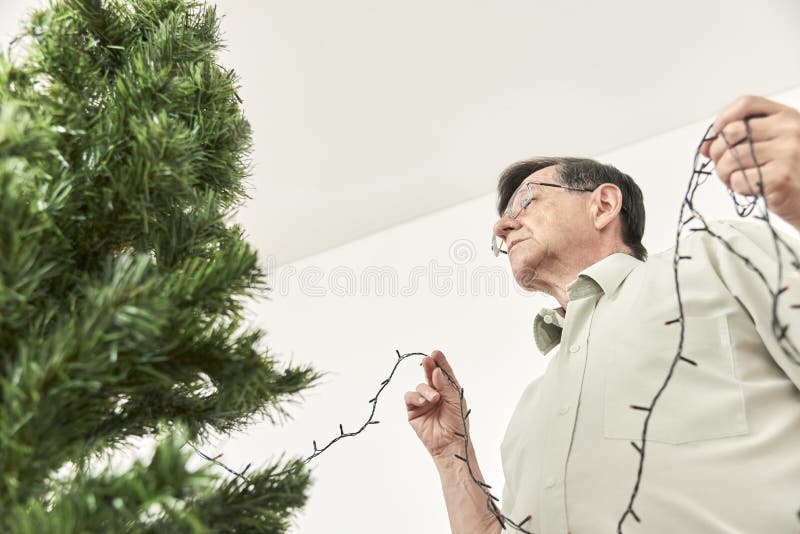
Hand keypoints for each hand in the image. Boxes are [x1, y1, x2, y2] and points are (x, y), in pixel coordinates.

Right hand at [404, 349, 466, 459]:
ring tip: (435, 398)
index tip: (436, 353)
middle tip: (428, 360)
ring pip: (419, 386)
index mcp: (448, 391)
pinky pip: (410, 397)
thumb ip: (446, 385)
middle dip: (429, 367)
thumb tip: (436, 370)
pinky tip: (424, 402)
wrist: (450, 443)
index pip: (443, 373)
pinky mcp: (413, 411)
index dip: (440, 362)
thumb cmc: (457, 423)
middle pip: (429, 376)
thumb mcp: (456, 400)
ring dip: (426, 390)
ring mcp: (423, 402)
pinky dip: (416, 397)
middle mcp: (435, 394)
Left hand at [700, 95, 799, 228]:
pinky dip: (737, 188)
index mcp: (788, 116)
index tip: (715, 136)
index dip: (722, 119)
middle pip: (730, 133)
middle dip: (717, 153)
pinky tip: (752, 189)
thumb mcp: (774, 146)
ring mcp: (787, 152)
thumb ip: (745, 138)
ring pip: (730, 158)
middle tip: (724, 166)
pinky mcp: (781, 177)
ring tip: (737, 180)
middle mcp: (790, 129)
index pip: (746, 103)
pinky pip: (739, 180)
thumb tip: (705, 146)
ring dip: (725, 174)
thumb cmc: (792, 173)